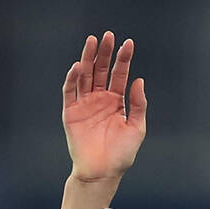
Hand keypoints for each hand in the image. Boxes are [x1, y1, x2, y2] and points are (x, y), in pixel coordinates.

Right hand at [62, 30, 147, 181]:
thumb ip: (138, 104)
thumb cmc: (121, 154)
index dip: (123, 60)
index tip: (129, 43)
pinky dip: (73, 78)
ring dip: (88, 59)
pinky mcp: (70, 112)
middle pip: (101, 70)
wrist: (102, 173)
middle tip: (108, 36)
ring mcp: (84, 104)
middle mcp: (99, 99)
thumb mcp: (136, 128)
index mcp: (116, 102)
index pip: (119, 75)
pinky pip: (70, 92)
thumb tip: (139, 80)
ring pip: (85, 76)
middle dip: (105, 53)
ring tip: (92, 41)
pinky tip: (78, 66)